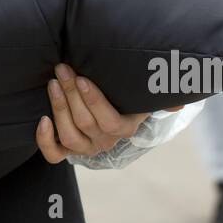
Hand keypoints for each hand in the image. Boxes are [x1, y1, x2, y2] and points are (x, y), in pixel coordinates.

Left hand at [36, 63, 184, 163]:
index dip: (94, 102)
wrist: (109, 105)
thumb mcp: (144, 94)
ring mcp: (85, 147)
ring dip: (58, 107)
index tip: (83, 78)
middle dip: (71, 93)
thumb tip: (180, 101)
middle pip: (84, 122)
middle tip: (62, 68)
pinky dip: (45, 140)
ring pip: (69, 135)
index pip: (109, 121)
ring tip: (53, 83)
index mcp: (125, 129)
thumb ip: (162, 95)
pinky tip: (41, 119)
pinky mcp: (67, 149)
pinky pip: (54, 154)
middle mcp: (104, 142)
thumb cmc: (125, 94)